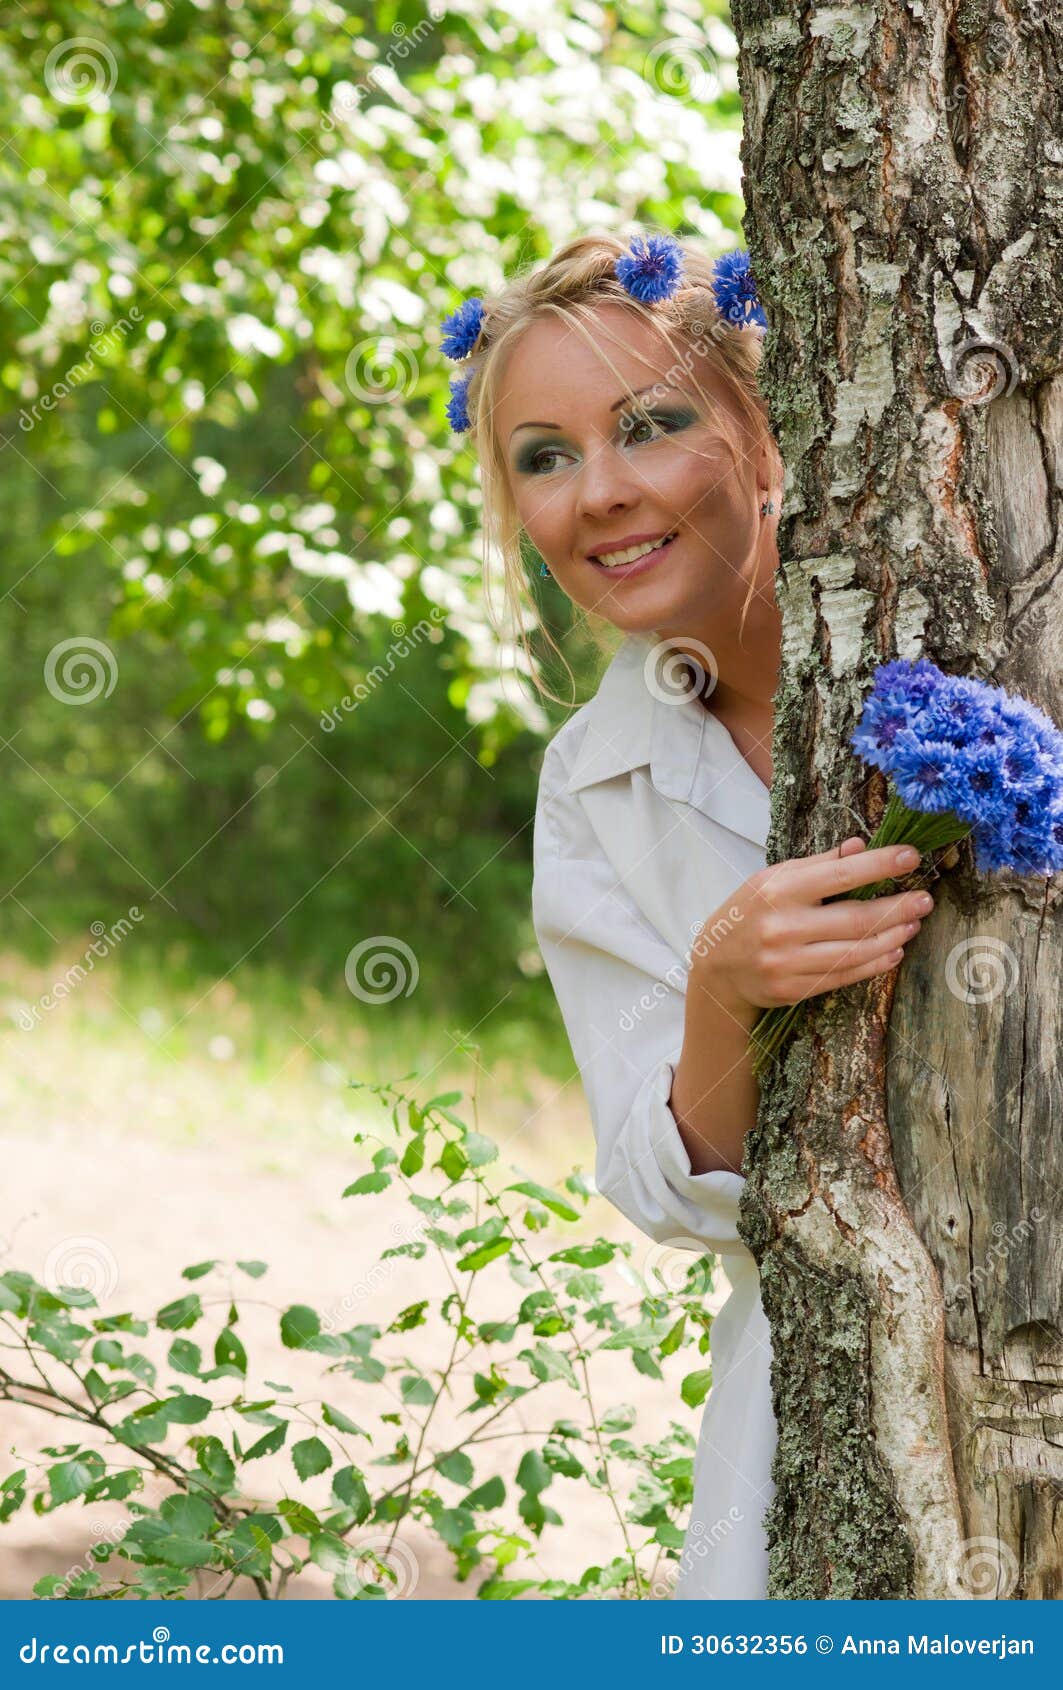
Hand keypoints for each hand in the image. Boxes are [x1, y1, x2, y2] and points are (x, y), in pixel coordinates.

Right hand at [691, 835, 933, 1014]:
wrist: (715, 968)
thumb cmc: (749, 914)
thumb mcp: (771, 879)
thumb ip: (817, 865)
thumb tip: (860, 846)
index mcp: (778, 890)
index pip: (840, 874)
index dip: (880, 864)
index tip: (911, 856)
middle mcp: (783, 927)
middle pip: (856, 918)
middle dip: (898, 908)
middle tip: (925, 899)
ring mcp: (788, 962)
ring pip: (856, 950)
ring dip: (893, 937)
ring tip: (913, 924)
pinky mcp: (795, 988)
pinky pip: (846, 976)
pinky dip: (875, 963)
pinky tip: (893, 951)